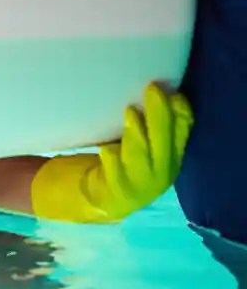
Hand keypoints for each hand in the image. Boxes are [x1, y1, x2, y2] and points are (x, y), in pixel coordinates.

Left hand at [31, 83, 193, 222]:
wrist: (106, 200)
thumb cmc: (127, 163)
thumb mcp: (145, 144)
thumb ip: (152, 125)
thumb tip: (155, 88)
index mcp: (172, 156)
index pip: (183, 132)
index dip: (181, 112)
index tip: (174, 92)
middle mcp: (161, 170)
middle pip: (164, 140)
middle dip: (160, 115)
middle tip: (153, 89)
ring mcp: (140, 182)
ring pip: (140, 156)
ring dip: (136, 134)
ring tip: (130, 112)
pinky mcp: (117, 190)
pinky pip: (114, 173)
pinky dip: (111, 160)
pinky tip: (106, 150)